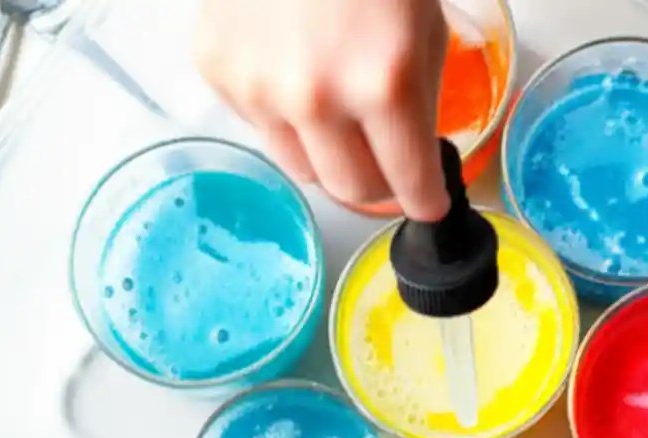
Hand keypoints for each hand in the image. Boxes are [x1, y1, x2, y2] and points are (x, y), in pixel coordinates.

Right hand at [194, 0, 449, 219]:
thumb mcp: (424, 25)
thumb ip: (419, 98)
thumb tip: (414, 155)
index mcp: (384, 83)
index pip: (409, 183)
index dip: (425, 199)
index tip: (429, 202)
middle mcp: (317, 98)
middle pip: (349, 190)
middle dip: (377, 181)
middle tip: (387, 159)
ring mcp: (260, 89)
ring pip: (300, 167)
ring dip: (326, 151)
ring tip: (336, 104)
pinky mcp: (218, 72)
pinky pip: (258, 124)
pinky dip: (280, 110)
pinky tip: (291, 64)